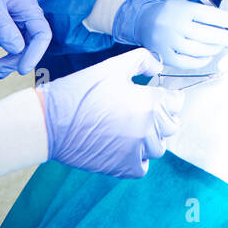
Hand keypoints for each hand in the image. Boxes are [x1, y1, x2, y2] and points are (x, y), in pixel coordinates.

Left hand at [0, 0, 50, 78]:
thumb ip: (4, 27)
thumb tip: (18, 50)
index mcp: (27, 6)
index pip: (42, 34)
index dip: (35, 54)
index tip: (21, 70)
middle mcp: (24, 12)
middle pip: (31, 43)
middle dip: (17, 59)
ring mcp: (13, 16)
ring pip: (20, 44)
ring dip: (10, 58)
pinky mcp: (1, 20)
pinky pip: (7, 39)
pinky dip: (0, 47)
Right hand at [40, 49, 182, 178]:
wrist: (51, 122)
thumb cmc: (81, 91)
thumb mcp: (113, 66)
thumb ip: (142, 61)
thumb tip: (158, 66)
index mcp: (149, 103)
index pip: (176, 103)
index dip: (171, 97)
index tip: (165, 96)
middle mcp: (147, 129)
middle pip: (171, 126)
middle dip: (164, 116)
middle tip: (150, 111)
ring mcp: (136, 151)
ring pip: (158, 147)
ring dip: (152, 138)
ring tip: (137, 128)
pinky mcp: (122, 167)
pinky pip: (143, 166)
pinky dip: (139, 158)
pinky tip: (128, 147)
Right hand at [113, 0, 227, 69]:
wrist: (142, 21)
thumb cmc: (171, 13)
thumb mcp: (186, 5)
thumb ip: (205, 15)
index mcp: (182, 8)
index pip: (210, 15)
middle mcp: (174, 25)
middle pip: (207, 35)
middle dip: (227, 39)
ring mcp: (168, 42)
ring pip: (199, 51)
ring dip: (214, 50)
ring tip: (220, 46)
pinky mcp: (164, 56)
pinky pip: (188, 63)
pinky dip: (202, 61)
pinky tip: (208, 56)